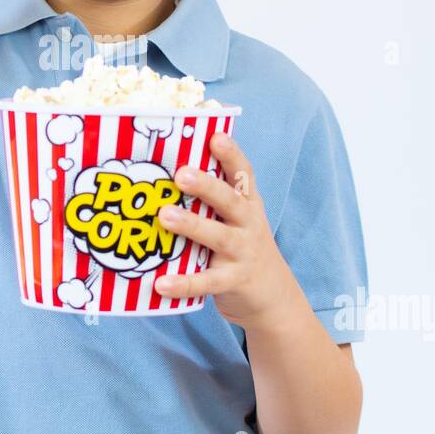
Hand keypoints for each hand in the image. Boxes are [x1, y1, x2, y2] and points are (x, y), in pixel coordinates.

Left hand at [153, 132, 304, 331]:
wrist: (273, 297)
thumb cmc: (242, 247)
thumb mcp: (236, 219)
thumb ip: (212, 199)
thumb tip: (168, 170)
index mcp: (248, 204)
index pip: (242, 174)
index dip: (230, 154)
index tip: (215, 136)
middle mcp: (249, 225)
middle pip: (230, 201)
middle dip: (206, 186)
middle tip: (180, 174)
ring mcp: (243, 253)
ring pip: (218, 237)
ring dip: (191, 226)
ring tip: (164, 216)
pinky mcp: (234, 282)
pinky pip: (207, 282)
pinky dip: (184, 283)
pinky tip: (160, 283)